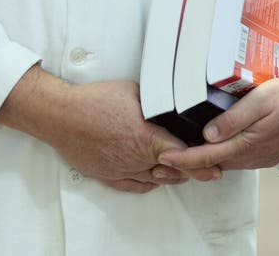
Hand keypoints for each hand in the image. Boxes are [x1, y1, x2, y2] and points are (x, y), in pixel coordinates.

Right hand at [0, 67, 221, 191]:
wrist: (62, 116)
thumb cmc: (96, 100)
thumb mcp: (134, 90)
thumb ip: (156, 101)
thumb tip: (171, 99)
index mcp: (147, 137)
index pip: (183, 155)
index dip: (201, 159)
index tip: (216, 162)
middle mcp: (137, 158)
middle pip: (172, 171)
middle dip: (191, 170)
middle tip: (208, 167)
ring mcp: (122, 169)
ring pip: (155, 180)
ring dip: (172, 177)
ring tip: (185, 172)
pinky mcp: (107, 175)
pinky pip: (134, 186)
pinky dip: (148, 184)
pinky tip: (156, 180)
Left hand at [157, 72, 278, 172]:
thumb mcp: (261, 100)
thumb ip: (235, 118)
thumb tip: (209, 134)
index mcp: (248, 144)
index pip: (208, 156)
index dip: (184, 158)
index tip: (164, 155)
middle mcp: (252, 157)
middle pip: (214, 163)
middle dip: (189, 160)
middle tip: (168, 152)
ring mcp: (260, 158)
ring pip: (225, 162)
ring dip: (205, 158)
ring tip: (185, 147)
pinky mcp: (265, 154)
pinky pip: (237, 159)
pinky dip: (221, 155)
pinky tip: (214, 144)